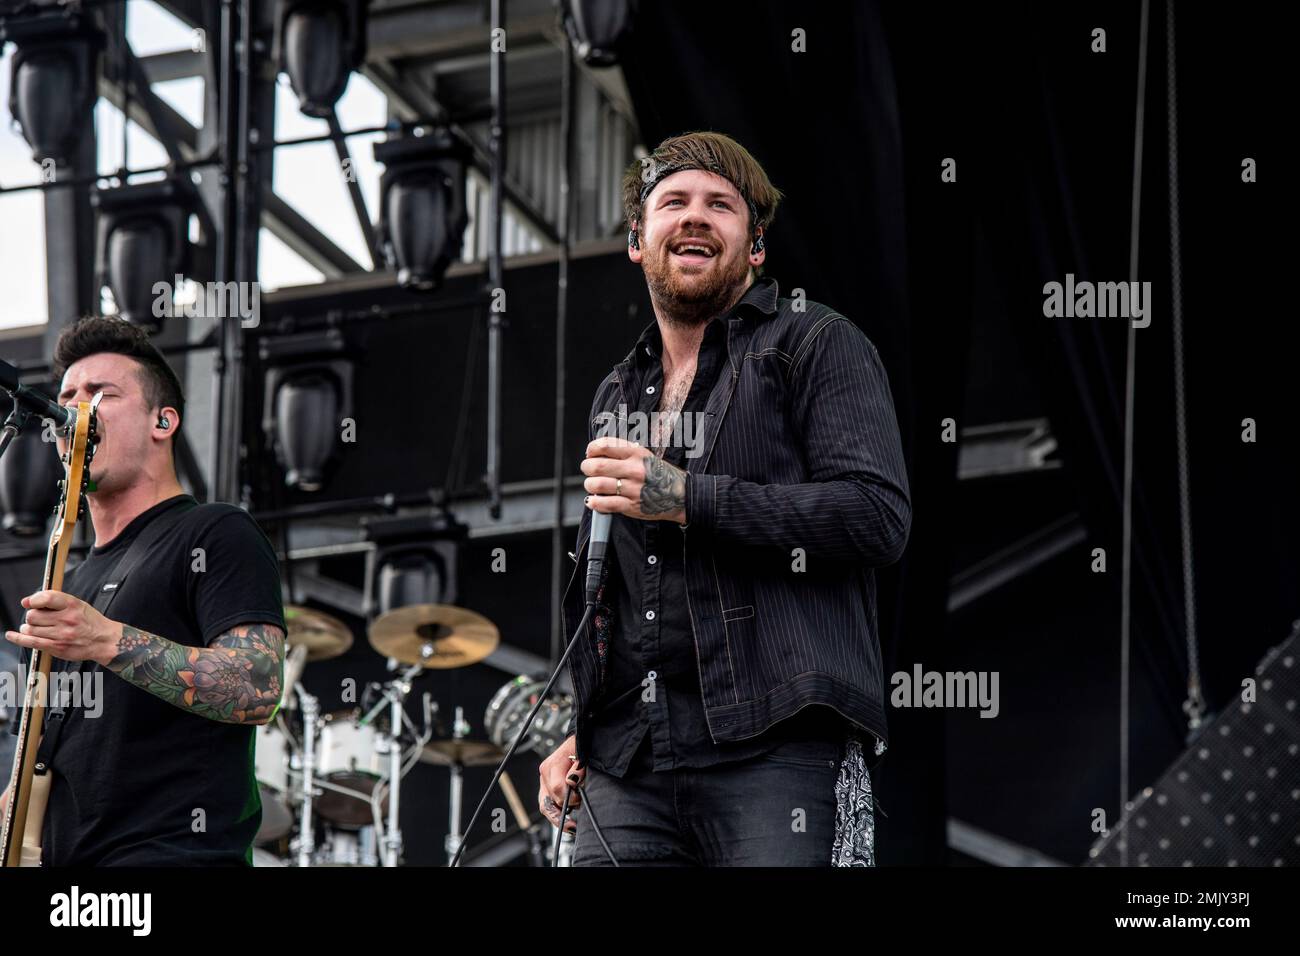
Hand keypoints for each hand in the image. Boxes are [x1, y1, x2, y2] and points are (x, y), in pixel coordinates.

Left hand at [4, 590, 122, 666]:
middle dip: (31, 616)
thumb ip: (55, 601)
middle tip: (38, 619)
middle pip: (33, 615)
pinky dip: (18, 638)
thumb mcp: (78, 604)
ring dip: (28, 628)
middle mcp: (67, 619)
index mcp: (73, 605)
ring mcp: (61, 634)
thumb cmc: (90, 621)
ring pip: (30, 629)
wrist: (104, 640)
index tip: (28, 602)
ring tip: (37, 628)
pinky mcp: (57, 647)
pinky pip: (31, 642)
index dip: (33, 600)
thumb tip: (26, 602)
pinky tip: (11, 635)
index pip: (47, 598)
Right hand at [538, 735, 583, 832]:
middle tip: (578, 812)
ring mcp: (543, 781)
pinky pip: (546, 805)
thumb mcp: (582, 753)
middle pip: (550, 801)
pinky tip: (565, 822)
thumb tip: (572, 781)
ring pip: (545, 806)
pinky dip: (556, 814)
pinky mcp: (546, 787)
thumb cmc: (580, 747)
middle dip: (566, 808)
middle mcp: (544, 773)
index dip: (570, 797)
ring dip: (558, 818)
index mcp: (551, 764)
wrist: (577, 742)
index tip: (580, 798)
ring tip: (571, 827)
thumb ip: (578, 767)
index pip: (557, 788)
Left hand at [581, 436, 686, 523]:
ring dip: (590, 485)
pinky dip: (594, 503)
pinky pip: (605, 504)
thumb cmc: (660, 475)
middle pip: (597, 466)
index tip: (590, 453)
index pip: (605, 445)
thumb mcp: (645, 456)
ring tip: (592, 485)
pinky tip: (593, 500)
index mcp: (636, 453)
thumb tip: (596, 454)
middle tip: (588, 469)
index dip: (591, 449)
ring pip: (598, 485)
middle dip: (586, 467)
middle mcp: (634, 469)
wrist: (681, 495)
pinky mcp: (631, 506)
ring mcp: (632, 489)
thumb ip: (623, 453)